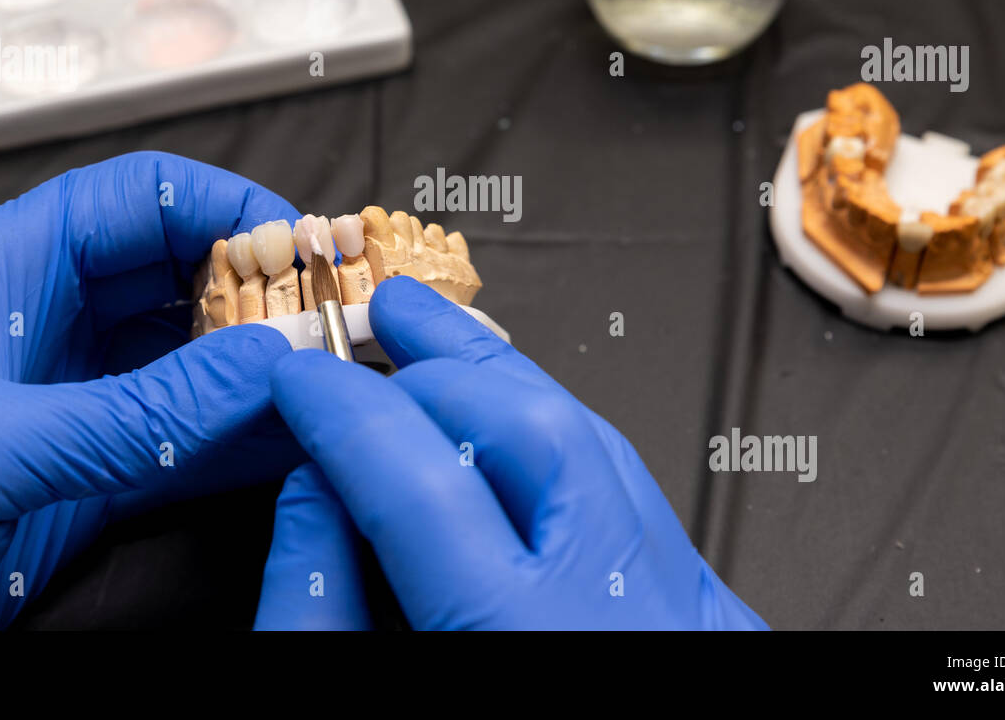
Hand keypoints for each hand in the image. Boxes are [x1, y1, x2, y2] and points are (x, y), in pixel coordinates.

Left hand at [0, 151, 304, 627]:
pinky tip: (294, 444)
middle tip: (338, 320)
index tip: (306, 245)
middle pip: (177, 275)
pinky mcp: (86, 473)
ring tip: (335, 381)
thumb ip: (138, 412)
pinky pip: (183, 440)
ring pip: (190, 359)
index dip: (226, 209)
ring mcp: (70, 399)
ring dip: (261, 368)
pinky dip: (240, 440)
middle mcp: (42, 321)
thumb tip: (266, 364)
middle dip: (262, 292)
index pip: (136, 199)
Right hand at [256, 275, 766, 629]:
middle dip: (437, 360)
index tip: (299, 375)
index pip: (416, 471)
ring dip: (506, 375)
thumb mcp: (354, 706)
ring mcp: (680, 608)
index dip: (343, 406)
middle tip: (375, 323)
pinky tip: (519, 416)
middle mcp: (615, 609)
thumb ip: (318, 606)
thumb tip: (310, 493)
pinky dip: (562, 433)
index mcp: (523, 642)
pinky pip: (629, 486)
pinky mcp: (705, 616)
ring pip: (593, 438)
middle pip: (525, 429)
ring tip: (443, 334)